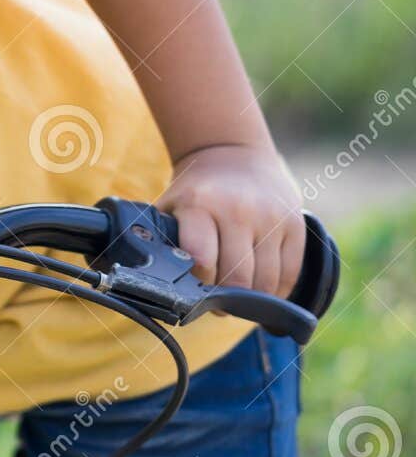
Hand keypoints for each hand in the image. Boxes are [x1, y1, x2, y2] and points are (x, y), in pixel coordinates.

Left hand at [155, 143, 305, 298]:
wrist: (233, 156)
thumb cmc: (195, 193)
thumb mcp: (170, 208)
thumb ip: (165, 243)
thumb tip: (160, 285)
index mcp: (199, 204)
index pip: (202, 261)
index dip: (199, 284)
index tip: (194, 287)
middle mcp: (238, 210)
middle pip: (238, 279)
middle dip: (225, 299)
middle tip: (216, 300)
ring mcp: (271, 217)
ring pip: (266, 282)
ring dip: (251, 300)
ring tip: (237, 295)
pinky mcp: (296, 225)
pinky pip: (291, 275)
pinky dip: (275, 292)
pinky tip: (260, 287)